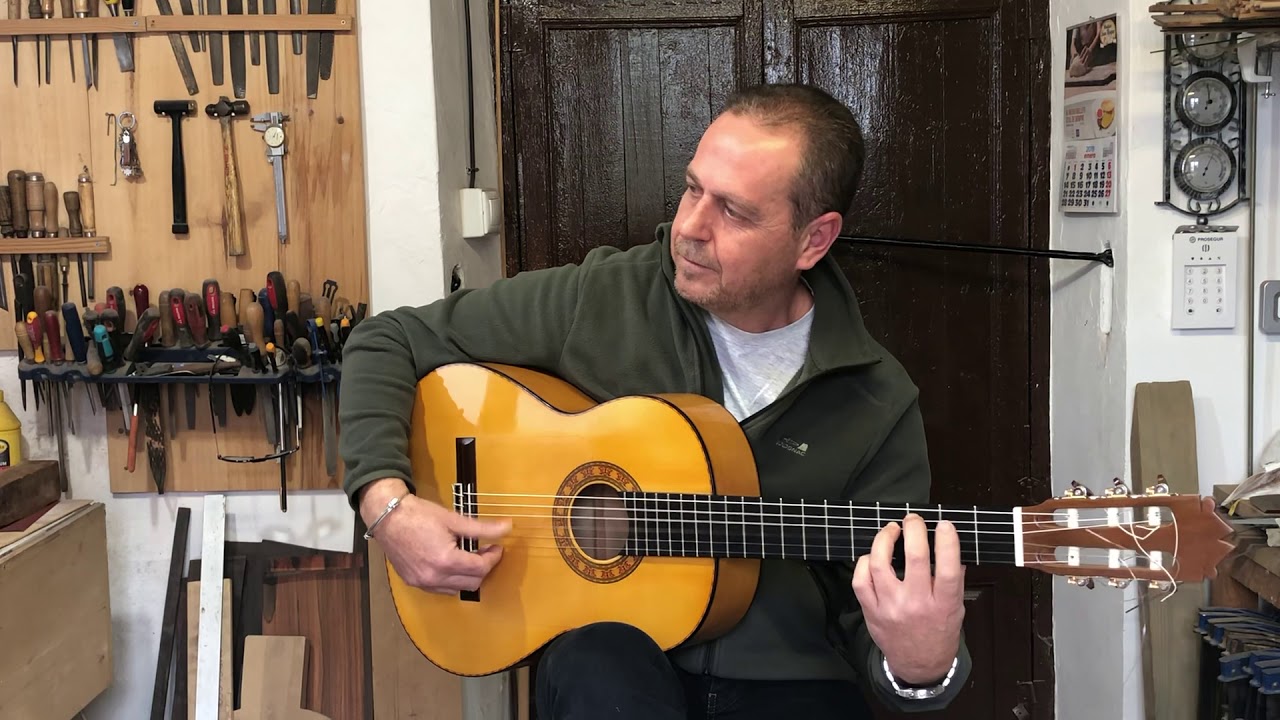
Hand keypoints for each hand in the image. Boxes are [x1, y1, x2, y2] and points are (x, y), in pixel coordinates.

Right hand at [359, 478, 511, 593]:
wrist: (388, 517)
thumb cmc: (419, 515)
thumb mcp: (454, 519)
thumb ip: (482, 528)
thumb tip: (507, 527)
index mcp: (446, 560)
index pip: (480, 568)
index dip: (493, 557)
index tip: (496, 546)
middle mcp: (434, 577)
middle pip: (472, 582)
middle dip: (483, 567)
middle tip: (485, 551)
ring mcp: (422, 582)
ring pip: (457, 589)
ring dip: (468, 576)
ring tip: (468, 556)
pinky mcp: (414, 583)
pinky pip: (441, 589)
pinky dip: (451, 580)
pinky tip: (451, 563)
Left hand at [852, 513, 964, 684]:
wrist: (919, 664)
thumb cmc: (939, 632)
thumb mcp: (957, 609)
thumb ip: (954, 579)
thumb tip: (951, 545)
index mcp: (944, 604)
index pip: (948, 568)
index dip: (946, 542)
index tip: (943, 525)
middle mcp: (917, 605)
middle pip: (914, 559)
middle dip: (913, 530)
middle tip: (913, 520)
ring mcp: (891, 608)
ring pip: (880, 564)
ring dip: (884, 539)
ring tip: (890, 530)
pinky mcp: (871, 611)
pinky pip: (860, 581)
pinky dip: (864, 563)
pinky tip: (872, 556)